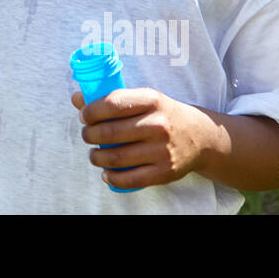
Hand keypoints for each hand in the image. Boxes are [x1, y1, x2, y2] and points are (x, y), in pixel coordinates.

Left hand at [71, 87, 216, 189]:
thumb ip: (112, 98)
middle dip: (90, 134)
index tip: (84, 116)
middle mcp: (158, 124)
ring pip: (117, 157)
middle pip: (111, 132)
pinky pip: (131, 179)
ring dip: (97, 157)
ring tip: (94, 154)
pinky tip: (106, 173)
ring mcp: (163, 150)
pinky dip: (113, 178)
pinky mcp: (165, 172)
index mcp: (152, 100)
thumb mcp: (145, 99)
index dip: (91, 111)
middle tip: (86, 135)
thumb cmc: (163, 115)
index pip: (113, 104)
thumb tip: (77, 98)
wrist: (201, 137)